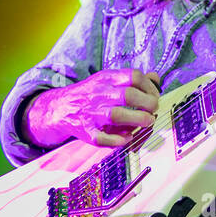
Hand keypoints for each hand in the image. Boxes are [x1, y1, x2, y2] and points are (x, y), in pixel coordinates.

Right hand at [24, 68, 160, 147]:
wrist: (59, 107)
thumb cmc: (90, 95)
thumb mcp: (108, 81)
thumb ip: (132, 80)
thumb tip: (155, 78)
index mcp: (106, 79)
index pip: (133, 76)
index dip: (150, 87)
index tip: (155, 96)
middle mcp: (98, 94)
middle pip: (128, 95)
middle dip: (148, 103)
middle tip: (153, 110)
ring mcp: (91, 113)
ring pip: (116, 115)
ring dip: (137, 119)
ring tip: (147, 122)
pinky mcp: (85, 131)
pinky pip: (102, 138)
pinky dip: (118, 140)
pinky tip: (127, 137)